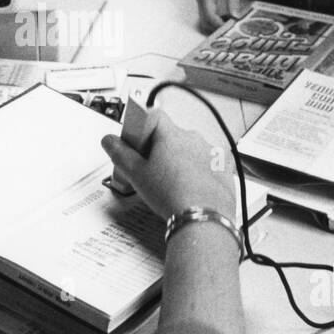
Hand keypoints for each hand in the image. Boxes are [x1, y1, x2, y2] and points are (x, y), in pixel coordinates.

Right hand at [102, 108, 236, 221]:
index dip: (142, 126)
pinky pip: (205, 165)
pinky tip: (187, 189)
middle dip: (159, 149)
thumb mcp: (136, 175)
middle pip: (171, 136)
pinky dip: (196, 173)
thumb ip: (120, 154)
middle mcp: (194, 139)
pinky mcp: (222, 169)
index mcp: (172, 135)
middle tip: (149, 170)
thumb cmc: (172, 196)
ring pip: (189, 151)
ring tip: (169, 185)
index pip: (153, 115)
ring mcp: (211, 153)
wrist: (203, 219)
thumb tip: (110, 141)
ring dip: (179, 161)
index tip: (136, 141)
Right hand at [197, 0, 241, 30]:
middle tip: (232, 33)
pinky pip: (208, 17)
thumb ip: (234, 0)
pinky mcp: (205, 3)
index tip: (231, 30)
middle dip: (217, 29)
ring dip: (215, 27)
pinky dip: (215, 22)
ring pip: (205, 21)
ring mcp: (201, 2)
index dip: (219, 25)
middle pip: (205, 22)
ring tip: (230, 29)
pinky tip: (227, 22)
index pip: (210, 15)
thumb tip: (235, 17)